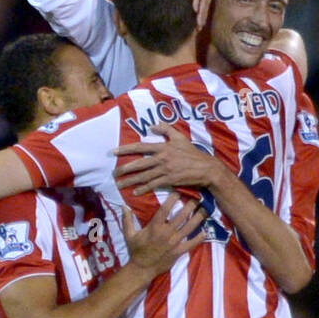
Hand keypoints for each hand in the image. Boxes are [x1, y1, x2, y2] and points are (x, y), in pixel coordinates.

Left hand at [113, 124, 230, 195]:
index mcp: (162, 147)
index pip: (140, 147)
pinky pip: (153, 185)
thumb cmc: (192, 153)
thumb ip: (166, 129)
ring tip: (119, 184)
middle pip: (138, 163)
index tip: (114, 152)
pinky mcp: (169, 180)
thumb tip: (153, 125)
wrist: (205, 168)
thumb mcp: (180, 137)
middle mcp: (161, 158)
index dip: (125, 149)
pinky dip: (143, 189)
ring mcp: (165, 170)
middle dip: (124, 168)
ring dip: (130, 181)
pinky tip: (134, 192)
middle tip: (114, 173)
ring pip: (143, 176)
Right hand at [123, 193, 207, 276]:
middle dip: (190, 205)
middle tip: (197, 197)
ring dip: (198, 218)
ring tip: (205, 209)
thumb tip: (123, 206)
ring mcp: (174, 243)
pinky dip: (199, 238)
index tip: (179, 191)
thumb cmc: (136, 250)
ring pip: (189, 227)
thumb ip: (127, 220)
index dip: (173, 199)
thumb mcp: (129, 234)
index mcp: (155, 227)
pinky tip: (205, 231)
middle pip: (181, 216)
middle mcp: (166, 233)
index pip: (165, 209)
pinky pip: (191, 244)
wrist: (142, 268)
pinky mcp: (178, 252)